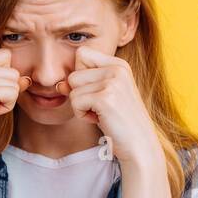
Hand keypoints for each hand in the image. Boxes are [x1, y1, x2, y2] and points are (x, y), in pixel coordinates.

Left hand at [66, 45, 159, 163]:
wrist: (138, 143)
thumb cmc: (118, 120)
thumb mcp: (100, 96)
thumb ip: (80, 84)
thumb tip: (59, 85)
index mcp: (118, 64)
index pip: (82, 53)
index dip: (80, 76)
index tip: (96, 92)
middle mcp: (117, 68)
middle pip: (73, 74)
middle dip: (80, 95)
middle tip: (100, 107)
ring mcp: (112, 82)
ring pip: (72, 89)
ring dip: (81, 106)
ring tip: (101, 113)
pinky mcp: (105, 98)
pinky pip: (75, 102)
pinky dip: (82, 115)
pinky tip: (100, 119)